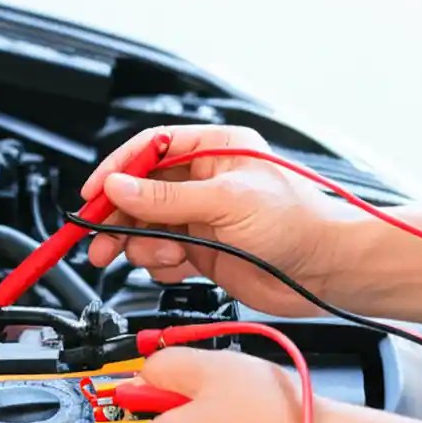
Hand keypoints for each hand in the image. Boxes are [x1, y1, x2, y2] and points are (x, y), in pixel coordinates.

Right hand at [84, 125, 358, 316]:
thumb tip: (120, 187)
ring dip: (141, 245)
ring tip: (156, 257)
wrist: (328, 272)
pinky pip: (162, 255)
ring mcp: (202, 216)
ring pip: (147, 227)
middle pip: (140, 193)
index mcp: (214, 150)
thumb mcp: (227, 202)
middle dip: (118, 218)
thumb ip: (167, 199)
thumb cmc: (299, 223)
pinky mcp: (203, 250)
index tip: (93, 194)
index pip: (150, 150)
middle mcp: (205, 180)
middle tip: (97, 240)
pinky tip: (177, 268)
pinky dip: (162, 265)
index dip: (117, 170)